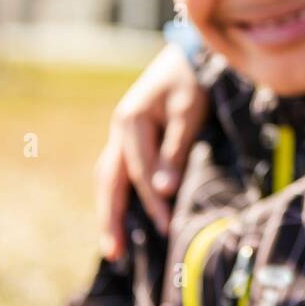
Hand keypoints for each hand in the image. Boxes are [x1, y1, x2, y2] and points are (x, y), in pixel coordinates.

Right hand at [95, 43, 208, 260]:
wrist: (194, 52)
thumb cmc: (194, 79)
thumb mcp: (190, 111)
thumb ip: (176, 149)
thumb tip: (164, 191)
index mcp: (131, 121)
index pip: (140, 172)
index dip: (153, 202)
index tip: (167, 227)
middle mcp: (120, 129)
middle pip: (110, 181)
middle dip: (111, 217)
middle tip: (114, 253)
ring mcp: (123, 134)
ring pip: (110, 179)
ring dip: (111, 211)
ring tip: (114, 246)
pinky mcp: (132, 138)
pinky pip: (120, 172)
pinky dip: (120, 196)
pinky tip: (125, 218)